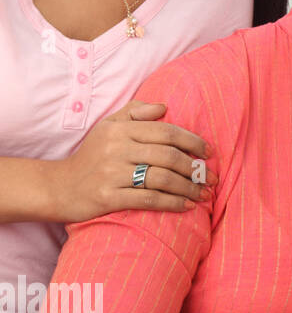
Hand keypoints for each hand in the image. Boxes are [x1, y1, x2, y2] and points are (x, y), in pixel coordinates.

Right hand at [45, 101, 214, 221]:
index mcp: (120, 130)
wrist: (59, 187)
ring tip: (203, 194)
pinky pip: (148, 200)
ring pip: (162, 179)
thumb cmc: (91, 155)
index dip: (193, 142)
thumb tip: (164, 107)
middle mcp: (116, 149)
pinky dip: (172, 203)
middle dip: (196, 168)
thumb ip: (135, 111)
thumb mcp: (108, 127)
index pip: (167, 132)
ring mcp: (111, 173)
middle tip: (211, 177)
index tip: (209, 152)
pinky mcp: (107, 197)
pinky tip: (186, 206)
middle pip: (168, 156)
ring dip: (189, 188)